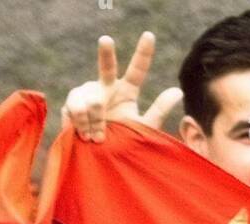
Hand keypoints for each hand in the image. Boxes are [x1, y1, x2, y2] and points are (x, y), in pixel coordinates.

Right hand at [61, 30, 182, 141]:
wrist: (98, 161)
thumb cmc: (122, 145)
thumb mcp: (142, 129)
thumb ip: (159, 110)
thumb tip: (178, 91)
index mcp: (126, 91)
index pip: (136, 70)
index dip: (143, 53)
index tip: (149, 36)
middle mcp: (106, 87)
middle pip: (107, 65)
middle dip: (106, 53)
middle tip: (106, 40)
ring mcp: (87, 93)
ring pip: (94, 100)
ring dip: (97, 121)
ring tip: (98, 138)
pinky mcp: (71, 102)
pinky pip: (77, 108)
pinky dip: (83, 124)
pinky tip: (84, 134)